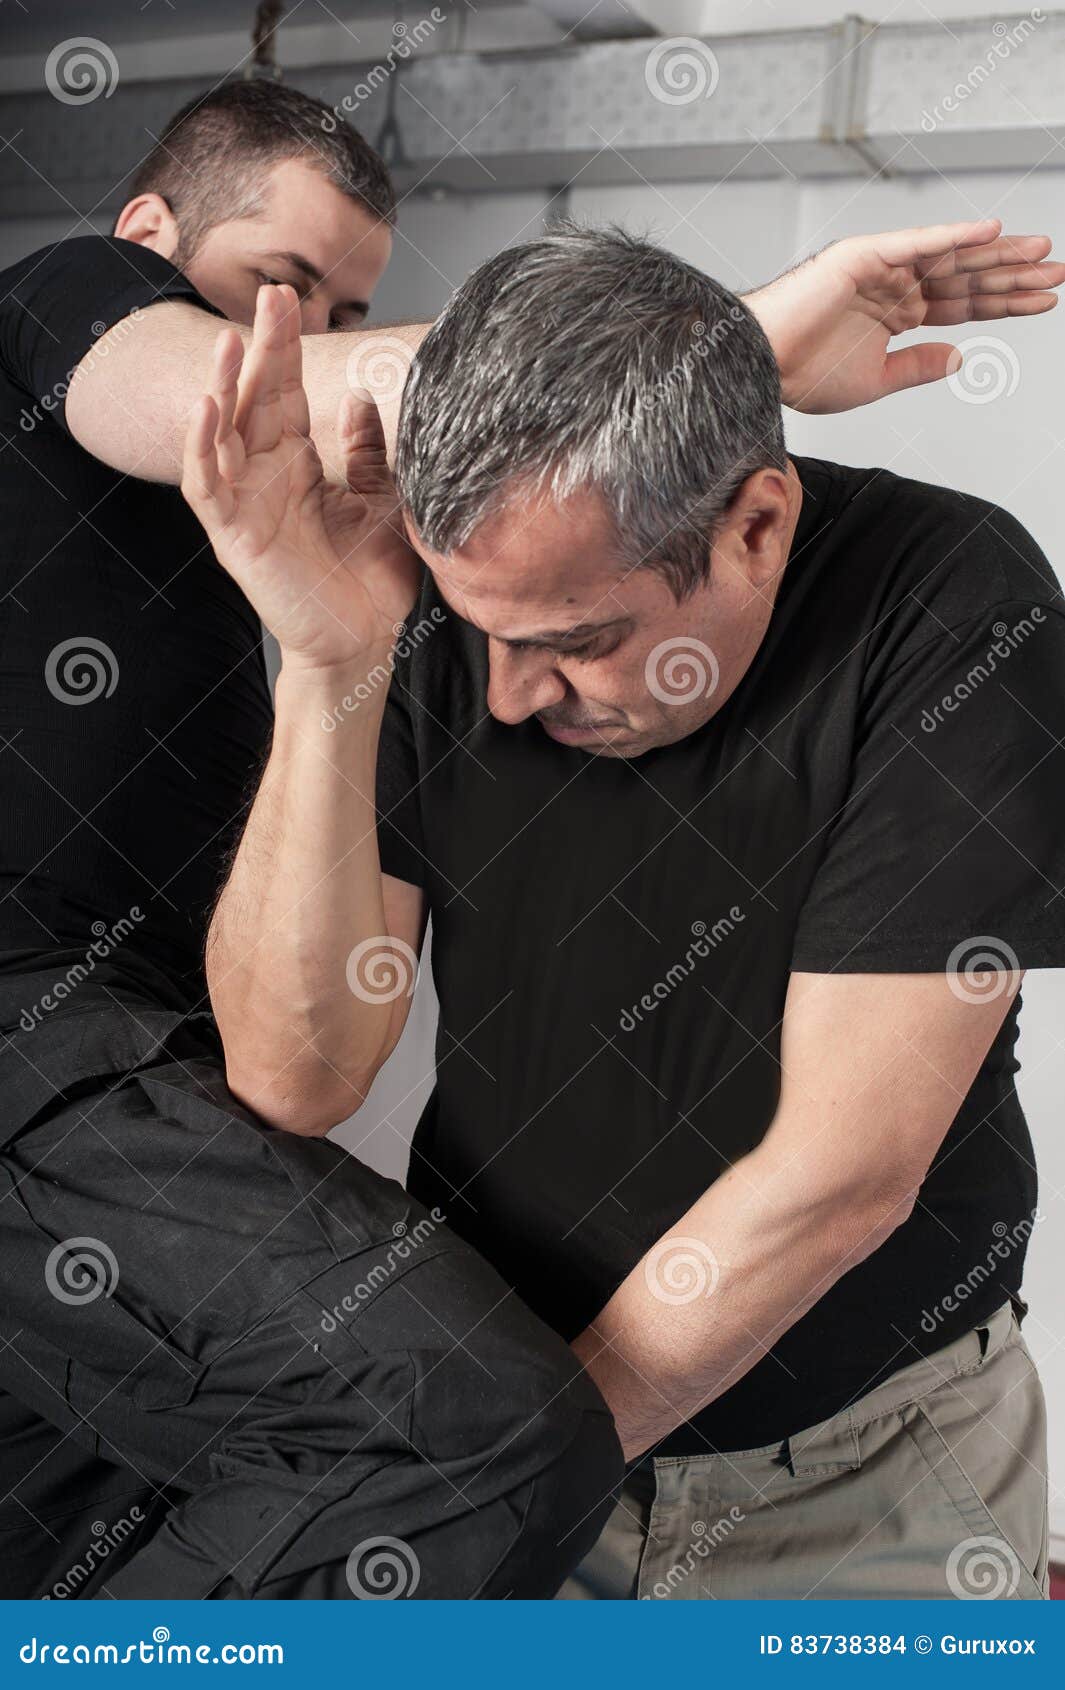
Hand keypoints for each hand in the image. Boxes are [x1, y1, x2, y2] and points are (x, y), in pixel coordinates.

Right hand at [182, 284, 421, 670]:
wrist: (364, 641)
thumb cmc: (370, 578)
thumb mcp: (383, 502)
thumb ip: (369, 451)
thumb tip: (356, 397)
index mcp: (298, 462)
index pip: (285, 390)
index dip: (286, 345)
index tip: (290, 298)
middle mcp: (265, 475)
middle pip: (252, 398)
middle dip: (259, 347)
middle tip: (270, 295)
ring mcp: (244, 503)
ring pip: (220, 434)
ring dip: (220, 386)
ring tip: (230, 342)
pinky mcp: (233, 536)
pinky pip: (207, 486)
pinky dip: (202, 448)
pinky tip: (208, 409)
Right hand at [744, 219, 1064, 412]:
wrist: (757, 365)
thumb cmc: (800, 375)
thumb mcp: (875, 381)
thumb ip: (918, 366)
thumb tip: (961, 357)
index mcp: (898, 315)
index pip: (965, 305)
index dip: (1005, 303)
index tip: (1044, 300)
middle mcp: (895, 286)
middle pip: (966, 277)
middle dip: (1012, 275)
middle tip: (1058, 272)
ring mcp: (881, 267)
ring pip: (951, 256)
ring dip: (996, 253)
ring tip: (1039, 252)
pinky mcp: (864, 255)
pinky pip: (917, 242)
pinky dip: (954, 236)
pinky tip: (990, 233)